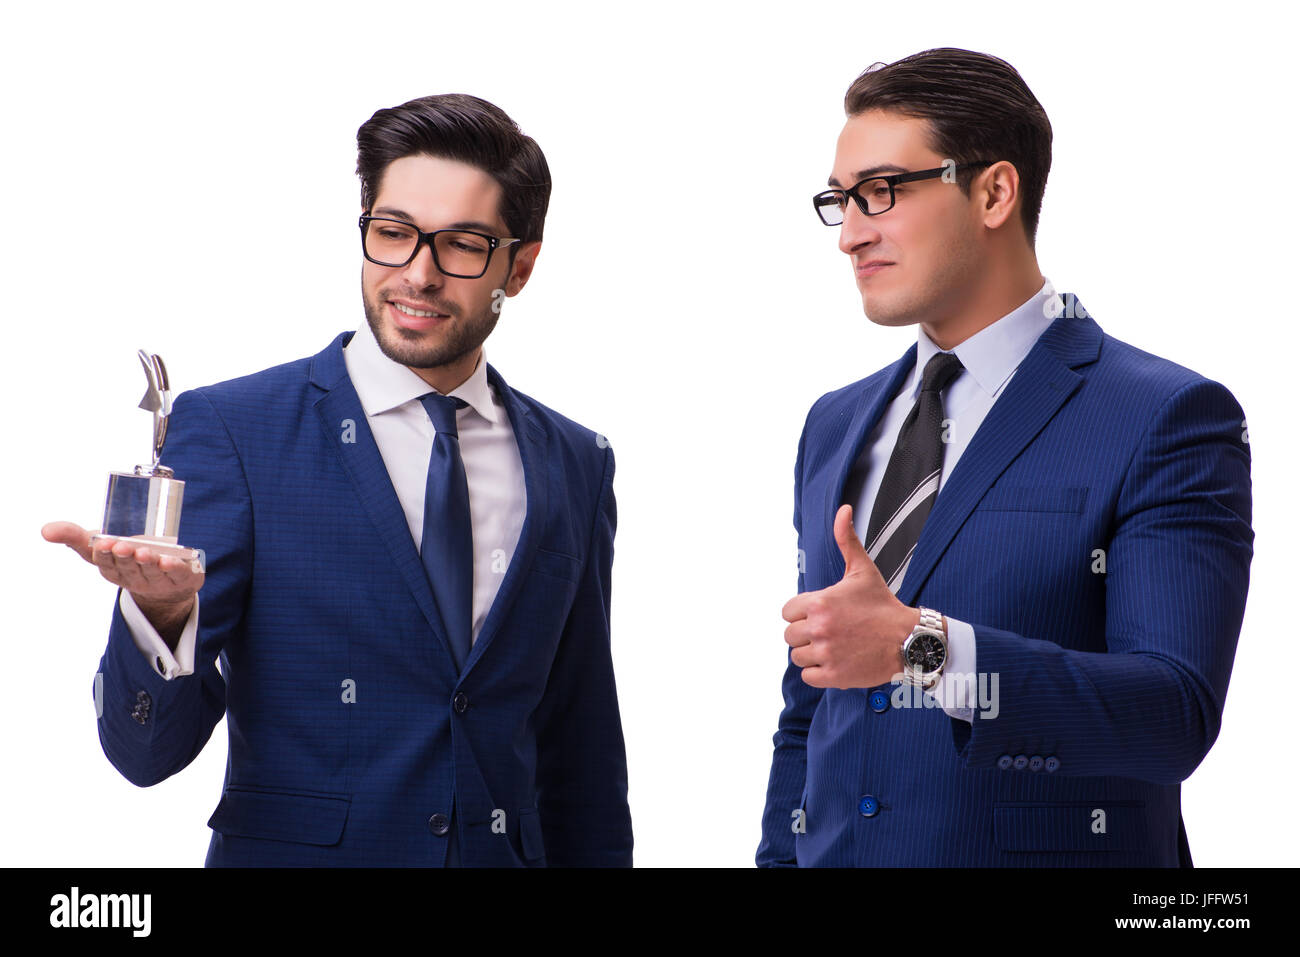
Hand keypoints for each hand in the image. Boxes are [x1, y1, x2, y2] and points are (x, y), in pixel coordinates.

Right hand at [42, 521, 202, 612]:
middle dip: (125, 557)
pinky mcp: (181, 579)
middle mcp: (135, 578)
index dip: (105, 554)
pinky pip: (177, 575)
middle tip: (123, 545)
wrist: (167, 581)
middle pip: (129, 568)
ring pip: (152, 572)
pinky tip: (170, 562)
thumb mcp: (102, 545)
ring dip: (148, 562)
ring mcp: (159, 581)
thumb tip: (45, 530)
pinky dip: (174, 569)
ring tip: (145, 552)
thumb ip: (74, 536)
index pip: (107, 564)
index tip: (103, 543)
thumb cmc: (129, 558)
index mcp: (114, 570)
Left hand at [782, 504, 919, 688]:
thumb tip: (843, 510)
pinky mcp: (834, 675)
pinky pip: (808, 676)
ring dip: (811, 653)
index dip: (802, 613)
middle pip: (790, 635)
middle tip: (829, 631)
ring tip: (833, 646)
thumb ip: (846, 539)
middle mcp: (819, 628)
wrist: (908, 639)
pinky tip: (835, 661)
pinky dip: (818, 672)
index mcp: (820, 603)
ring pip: (798, 656)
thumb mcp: (862, 570)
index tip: (821, 614)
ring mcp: (826, 653)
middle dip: (805, 634)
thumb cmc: (883, 605)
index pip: (788, 612)